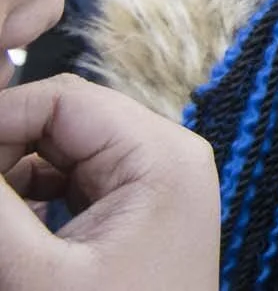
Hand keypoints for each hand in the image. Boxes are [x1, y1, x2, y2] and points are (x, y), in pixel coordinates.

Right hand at [0, 75, 219, 289]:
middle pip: (61, 121)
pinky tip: (7, 233)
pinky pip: (67, 184)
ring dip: (7, 177)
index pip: (63, 100)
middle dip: (0, 150)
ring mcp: (152, 185)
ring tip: (1, 227)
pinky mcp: (133, 214)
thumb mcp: (36, 275)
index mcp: (161, 156)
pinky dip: (25, 201)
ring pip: (58, 153)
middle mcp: (166, 158)